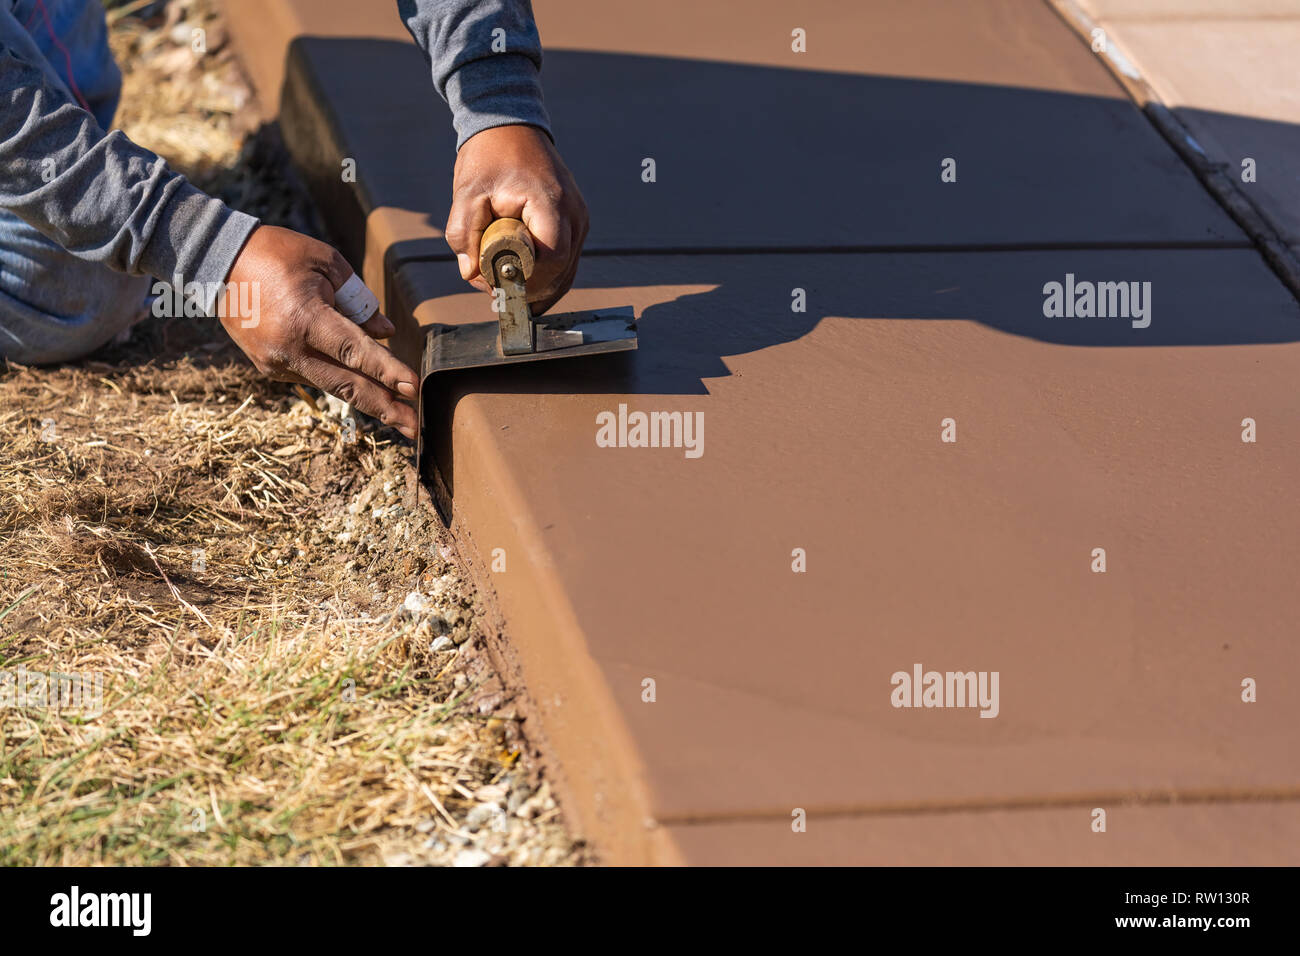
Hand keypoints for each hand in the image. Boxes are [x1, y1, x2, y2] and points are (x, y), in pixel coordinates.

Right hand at [221, 225, 418, 438]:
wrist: (216, 260)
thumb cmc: (277, 253)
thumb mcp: (326, 263)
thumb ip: (359, 300)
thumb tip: (386, 332)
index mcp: (304, 319)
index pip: (356, 352)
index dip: (387, 371)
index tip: (414, 389)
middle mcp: (288, 349)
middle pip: (346, 386)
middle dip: (385, 408)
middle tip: (415, 427)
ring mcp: (275, 363)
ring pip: (331, 384)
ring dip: (366, 397)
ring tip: (398, 413)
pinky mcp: (267, 368)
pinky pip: (313, 375)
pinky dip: (337, 377)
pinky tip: (359, 382)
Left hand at [446, 124, 588, 313]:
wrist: (510, 128)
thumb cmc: (489, 158)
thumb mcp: (467, 193)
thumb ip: (464, 233)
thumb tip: (472, 273)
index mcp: (551, 202)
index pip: (552, 258)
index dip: (527, 279)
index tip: (498, 283)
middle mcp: (574, 214)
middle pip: (563, 272)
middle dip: (530, 289)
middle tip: (497, 294)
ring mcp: (579, 220)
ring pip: (567, 272)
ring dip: (539, 288)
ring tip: (506, 290)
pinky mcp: (575, 225)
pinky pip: (566, 262)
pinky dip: (546, 278)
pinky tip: (523, 287)